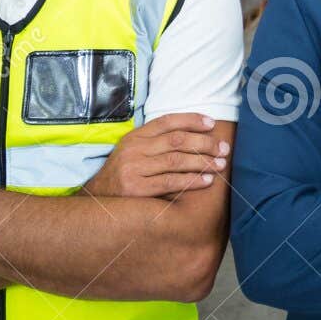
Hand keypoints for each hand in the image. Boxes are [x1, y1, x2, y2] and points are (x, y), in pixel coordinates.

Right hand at [84, 113, 228, 198]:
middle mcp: (134, 149)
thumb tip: (195, 135)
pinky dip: (191, 181)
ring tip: (220, 164)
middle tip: (223, 148)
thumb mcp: (133, 152)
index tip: (212, 123)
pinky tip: (207, 181)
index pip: (167, 121)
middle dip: (204, 143)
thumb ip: (156, 142)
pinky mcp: (136, 189)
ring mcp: (134, 169)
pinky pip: (170, 182)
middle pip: (177, 140)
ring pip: (176, 160)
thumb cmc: (123, 174)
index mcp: (135, 136)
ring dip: (202, 162)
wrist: (97, 199)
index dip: (192, 120)